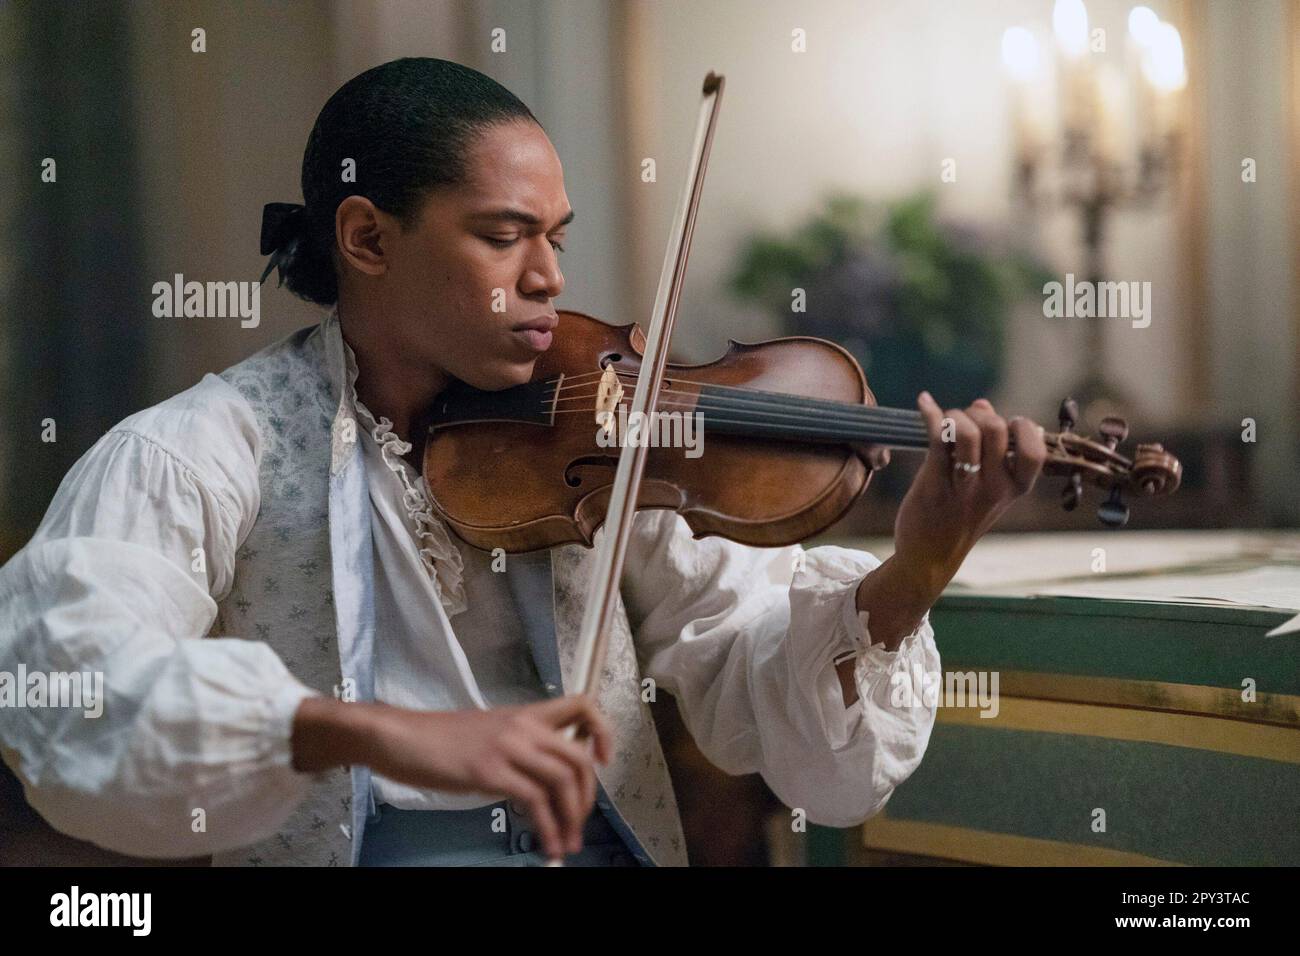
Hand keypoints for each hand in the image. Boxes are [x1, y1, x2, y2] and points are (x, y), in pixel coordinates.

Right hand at [295, 694, 612, 859]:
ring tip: (566, 843)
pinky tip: (546, 843)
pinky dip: (548, 827)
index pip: (581, 706)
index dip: (601, 732)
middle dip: (587, 798)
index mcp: (525, 714)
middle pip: (579, 758)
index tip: (602, 760)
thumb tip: (542, 776)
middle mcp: (524, 726)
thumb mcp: (488, 732)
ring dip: (572, 818)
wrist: (399, 736)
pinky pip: (535, 801)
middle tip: (579, 823)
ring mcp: (508, 747)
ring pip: (563, 781)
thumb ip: (519, 746)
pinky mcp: (490, 771)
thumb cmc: (438, 738)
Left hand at [893, 392, 1047, 589]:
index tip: (1005, 425)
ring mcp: (964, 487)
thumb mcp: (987, 488)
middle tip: (965, 422)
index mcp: (1015, 488)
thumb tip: (982, 404)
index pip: (1035, 450)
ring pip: (968, 431)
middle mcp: (994, 488)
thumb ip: (990, 447)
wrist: (929, 557)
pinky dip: (929, 413)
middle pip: (996, 429)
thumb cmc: (959, 516)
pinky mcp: (934, 484)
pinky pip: (936, 438)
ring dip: (954, 415)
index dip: (1022, 427)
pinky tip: (924, 402)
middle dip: (979, 414)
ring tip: (945, 422)